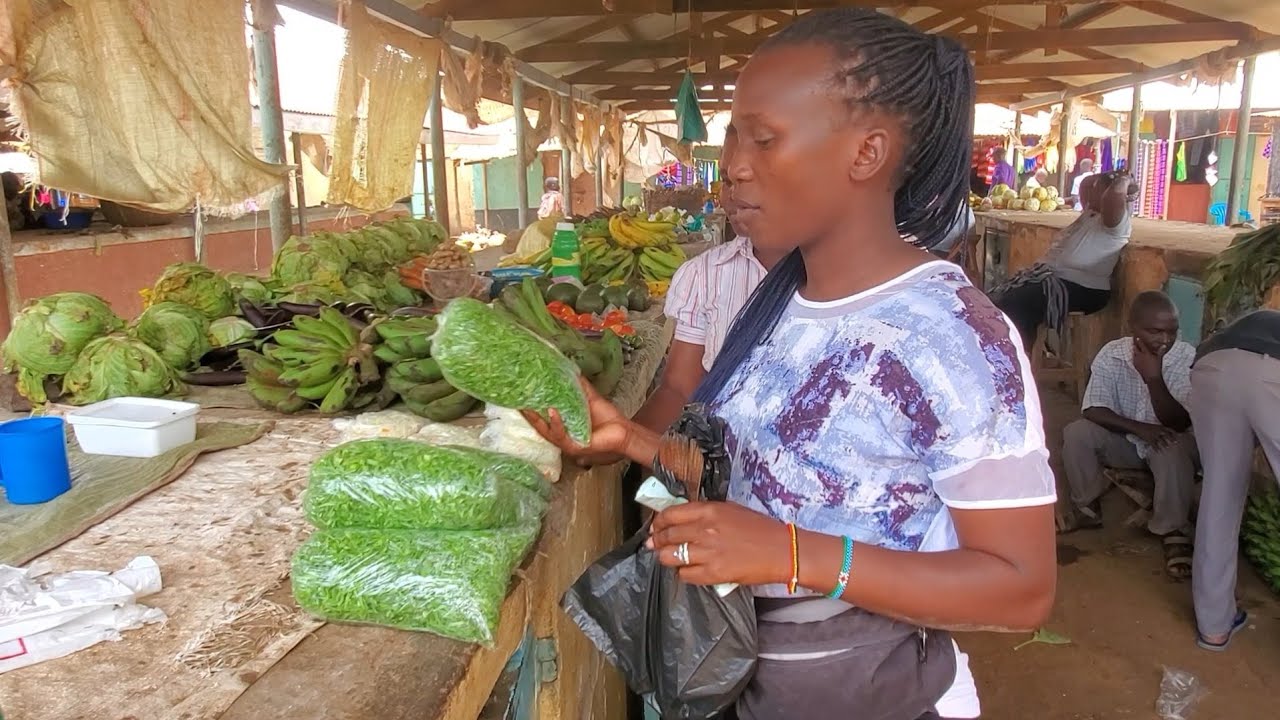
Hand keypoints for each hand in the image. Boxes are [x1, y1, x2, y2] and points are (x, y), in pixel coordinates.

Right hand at [521, 377, 646, 466]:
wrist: (623, 431)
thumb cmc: (607, 419)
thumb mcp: (589, 398)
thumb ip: (579, 385)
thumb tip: (569, 368)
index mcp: (563, 428)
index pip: (542, 420)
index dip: (530, 410)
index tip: (520, 396)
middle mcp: (562, 437)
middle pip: (540, 428)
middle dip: (528, 416)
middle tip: (517, 402)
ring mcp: (568, 444)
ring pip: (547, 433)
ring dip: (538, 420)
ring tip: (530, 407)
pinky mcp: (575, 448)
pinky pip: (562, 437)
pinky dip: (556, 424)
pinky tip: (553, 412)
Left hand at [647, 502, 790, 586]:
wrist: (781, 550)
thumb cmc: (758, 528)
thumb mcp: (729, 510)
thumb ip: (704, 513)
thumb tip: (680, 521)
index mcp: (709, 510)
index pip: (670, 514)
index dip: (658, 521)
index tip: (656, 526)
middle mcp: (704, 530)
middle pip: (667, 536)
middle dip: (657, 541)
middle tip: (655, 544)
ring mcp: (707, 553)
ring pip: (670, 556)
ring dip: (666, 557)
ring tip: (668, 557)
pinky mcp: (713, 574)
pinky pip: (685, 574)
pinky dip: (683, 572)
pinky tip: (688, 569)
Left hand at [1132, 340, 1166, 381]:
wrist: (1151, 377)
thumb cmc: (1156, 367)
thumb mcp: (1159, 359)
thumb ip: (1161, 351)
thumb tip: (1164, 345)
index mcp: (1146, 353)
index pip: (1142, 345)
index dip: (1139, 341)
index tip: (1137, 338)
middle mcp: (1140, 356)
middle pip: (1135, 349)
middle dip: (1135, 345)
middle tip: (1133, 342)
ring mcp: (1137, 361)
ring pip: (1134, 354)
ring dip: (1134, 351)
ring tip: (1134, 349)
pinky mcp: (1135, 366)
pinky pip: (1133, 359)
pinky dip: (1134, 357)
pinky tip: (1135, 357)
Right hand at [1132, 422, 1176, 450]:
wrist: (1137, 426)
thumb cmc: (1146, 426)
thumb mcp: (1154, 426)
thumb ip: (1160, 429)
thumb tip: (1166, 433)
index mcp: (1160, 427)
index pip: (1169, 429)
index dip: (1175, 433)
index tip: (1179, 436)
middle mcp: (1158, 431)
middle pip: (1167, 435)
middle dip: (1172, 439)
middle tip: (1176, 442)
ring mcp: (1153, 435)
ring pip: (1161, 441)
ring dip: (1165, 444)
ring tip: (1168, 448)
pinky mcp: (1149, 439)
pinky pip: (1154, 445)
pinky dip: (1156, 449)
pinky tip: (1158, 452)